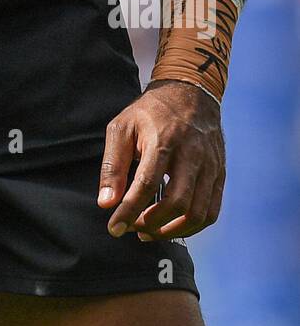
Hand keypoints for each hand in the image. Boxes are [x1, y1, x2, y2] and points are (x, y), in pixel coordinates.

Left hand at [97, 80, 225, 242]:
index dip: (129, 211)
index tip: (114, 229)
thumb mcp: (122, 128)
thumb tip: (106, 204)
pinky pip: (211, 211)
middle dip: (151, 223)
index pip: (146, 185)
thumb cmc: (149, 114)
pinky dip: (192, 227)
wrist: (189, 93)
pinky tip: (172, 226)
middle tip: (132, 228)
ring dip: (171, 231)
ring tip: (148, 232)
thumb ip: (112, 165)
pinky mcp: (219, 173)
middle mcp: (191, 154)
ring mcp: (210, 165)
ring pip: (197, 213)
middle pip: (177, 203)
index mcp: (163, 140)